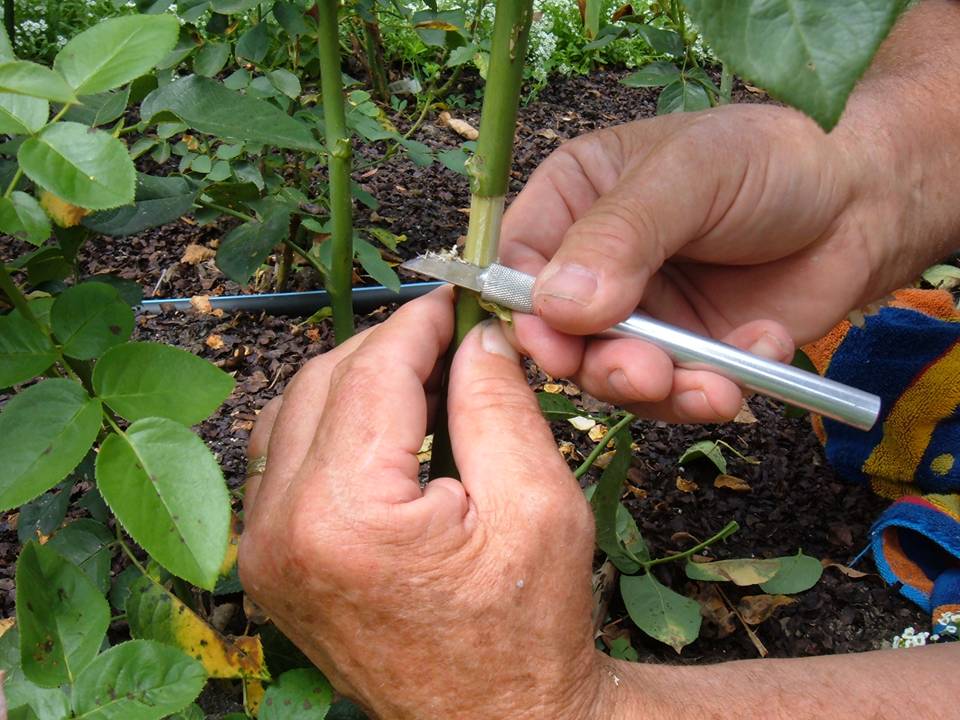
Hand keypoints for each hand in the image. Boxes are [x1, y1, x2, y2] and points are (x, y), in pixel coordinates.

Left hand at [239, 289, 609, 719]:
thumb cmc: (527, 629)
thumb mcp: (539, 506)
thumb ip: (497, 403)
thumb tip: (475, 335)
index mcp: (344, 516)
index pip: (371, 372)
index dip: (420, 323)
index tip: (458, 300)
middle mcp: (280, 530)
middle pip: (323, 381)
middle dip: (389, 348)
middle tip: (453, 341)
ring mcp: (264, 551)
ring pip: (295, 411)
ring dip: (357, 382)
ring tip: (426, 384)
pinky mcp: (270, 563)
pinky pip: (284, 458)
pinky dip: (332, 425)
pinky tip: (387, 432)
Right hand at [499, 103, 915, 422]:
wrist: (865, 201)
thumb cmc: (772, 160)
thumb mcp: (690, 174)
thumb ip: (621, 234)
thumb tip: (556, 306)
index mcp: (576, 199)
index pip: (517, 261)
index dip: (526, 311)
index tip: (556, 347)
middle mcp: (596, 262)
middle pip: (560, 333)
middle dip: (600, 364)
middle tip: (646, 373)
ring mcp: (640, 312)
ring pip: (612, 374)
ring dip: (657, 390)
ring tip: (708, 386)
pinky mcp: (685, 352)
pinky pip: (674, 393)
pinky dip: (710, 390)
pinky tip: (757, 355)